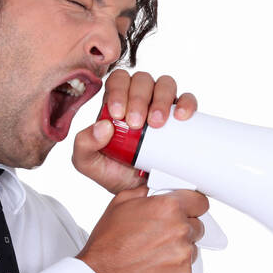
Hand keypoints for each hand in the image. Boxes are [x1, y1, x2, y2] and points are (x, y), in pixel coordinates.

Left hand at [72, 70, 198, 194]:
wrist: (144, 193)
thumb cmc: (116, 174)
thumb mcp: (89, 163)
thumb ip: (84, 144)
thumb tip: (103, 126)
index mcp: (116, 102)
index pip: (117, 81)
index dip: (118, 91)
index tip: (119, 115)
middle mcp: (141, 99)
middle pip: (142, 79)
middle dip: (138, 98)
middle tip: (137, 124)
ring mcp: (163, 106)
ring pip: (165, 84)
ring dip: (161, 99)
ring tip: (157, 123)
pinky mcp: (182, 118)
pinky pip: (188, 100)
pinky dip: (187, 104)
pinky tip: (181, 117)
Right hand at [76, 183, 208, 272]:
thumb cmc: (107, 244)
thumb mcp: (120, 204)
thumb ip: (145, 193)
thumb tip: (154, 191)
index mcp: (168, 207)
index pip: (199, 202)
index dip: (191, 206)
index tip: (187, 211)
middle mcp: (180, 230)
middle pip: (197, 226)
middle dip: (183, 228)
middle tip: (161, 235)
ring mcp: (183, 255)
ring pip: (192, 248)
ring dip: (179, 249)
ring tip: (154, 253)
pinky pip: (187, 268)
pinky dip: (175, 268)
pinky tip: (155, 267)